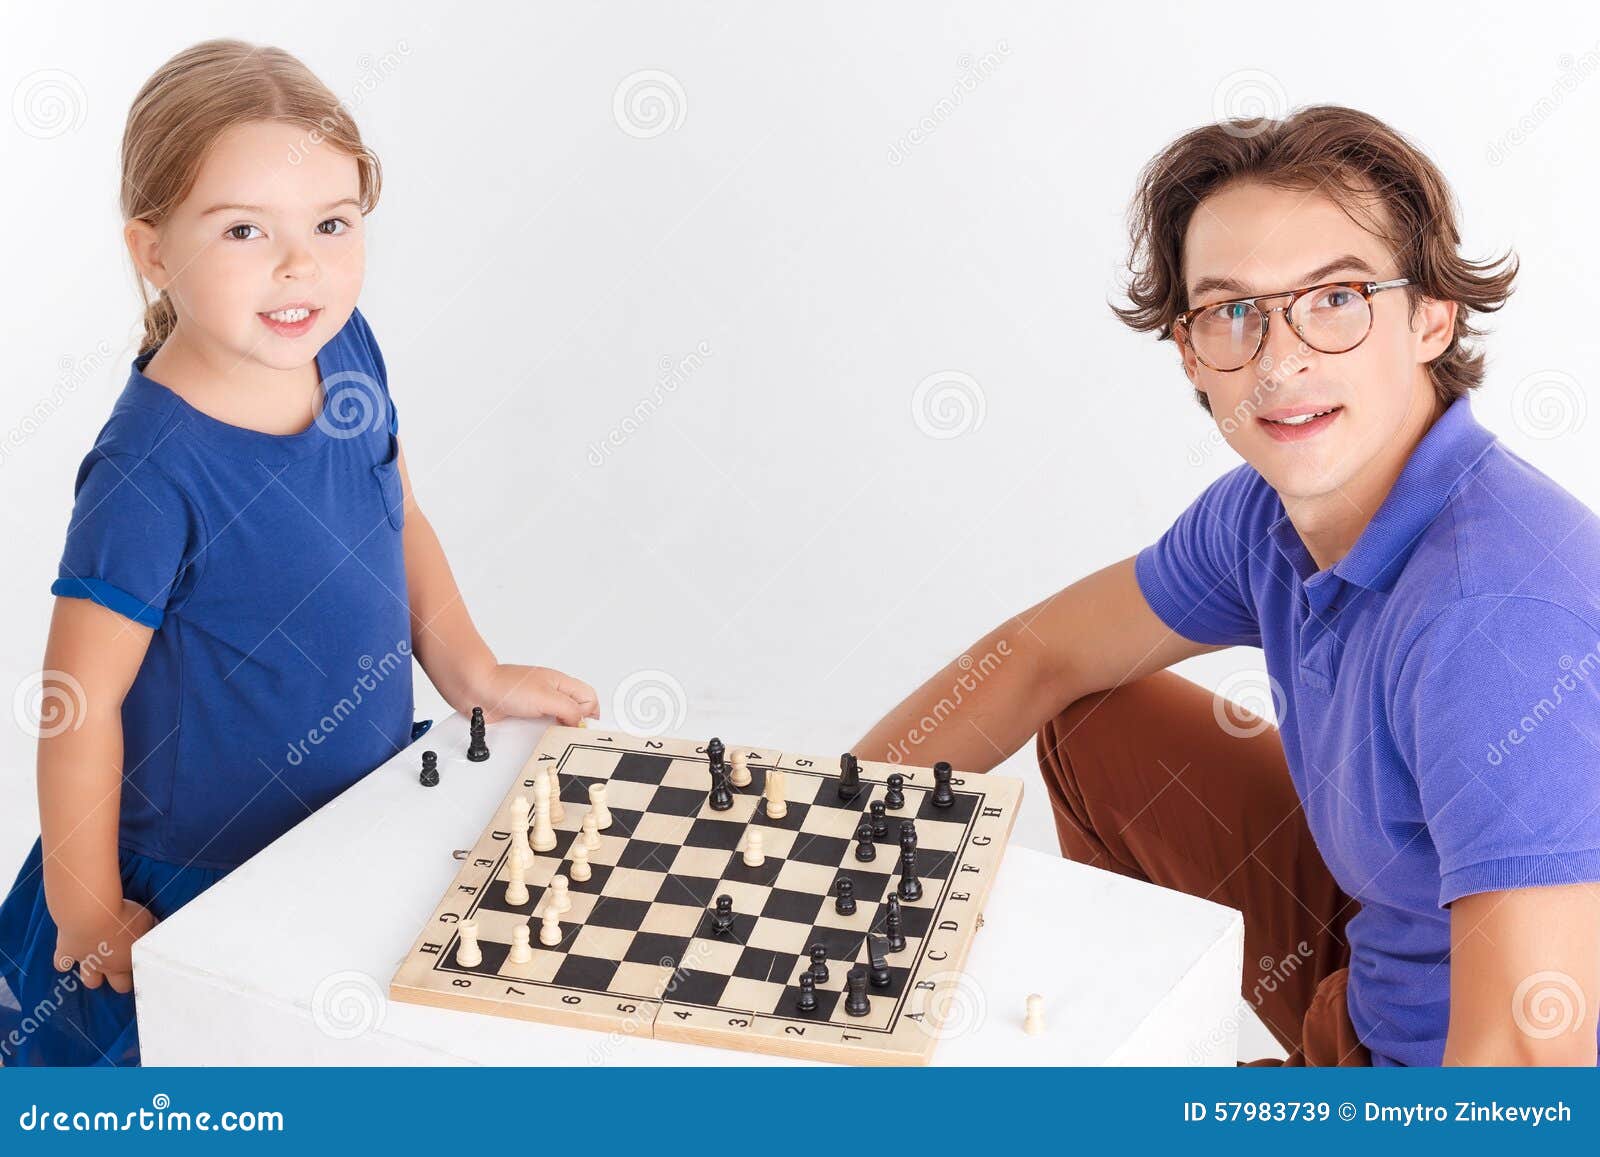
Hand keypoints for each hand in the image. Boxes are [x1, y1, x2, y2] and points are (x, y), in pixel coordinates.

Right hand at [53, 898, 156, 993]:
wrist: (90, 915)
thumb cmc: (122, 917)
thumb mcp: (146, 919)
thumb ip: (150, 927)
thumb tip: (157, 925)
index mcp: (129, 960)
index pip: (140, 974)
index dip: (143, 970)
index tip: (145, 964)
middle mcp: (108, 966)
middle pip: (119, 985)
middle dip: (122, 981)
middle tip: (124, 971)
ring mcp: (86, 962)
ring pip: (90, 980)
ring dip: (94, 975)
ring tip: (98, 966)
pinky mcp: (67, 952)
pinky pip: (62, 963)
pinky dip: (65, 961)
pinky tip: (68, 957)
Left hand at [474, 664, 599, 726]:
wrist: (477, 691)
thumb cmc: (506, 685)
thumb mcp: (546, 697)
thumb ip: (569, 709)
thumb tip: (580, 722)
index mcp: (561, 682)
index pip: (589, 698)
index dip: (589, 714)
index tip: (580, 728)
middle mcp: (552, 693)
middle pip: (577, 710)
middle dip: (576, 724)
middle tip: (570, 735)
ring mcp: (539, 704)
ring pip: (559, 720)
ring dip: (558, 730)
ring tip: (554, 737)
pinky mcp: (526, 715)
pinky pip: (542, 727)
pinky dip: (543, 734)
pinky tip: (539, 736)